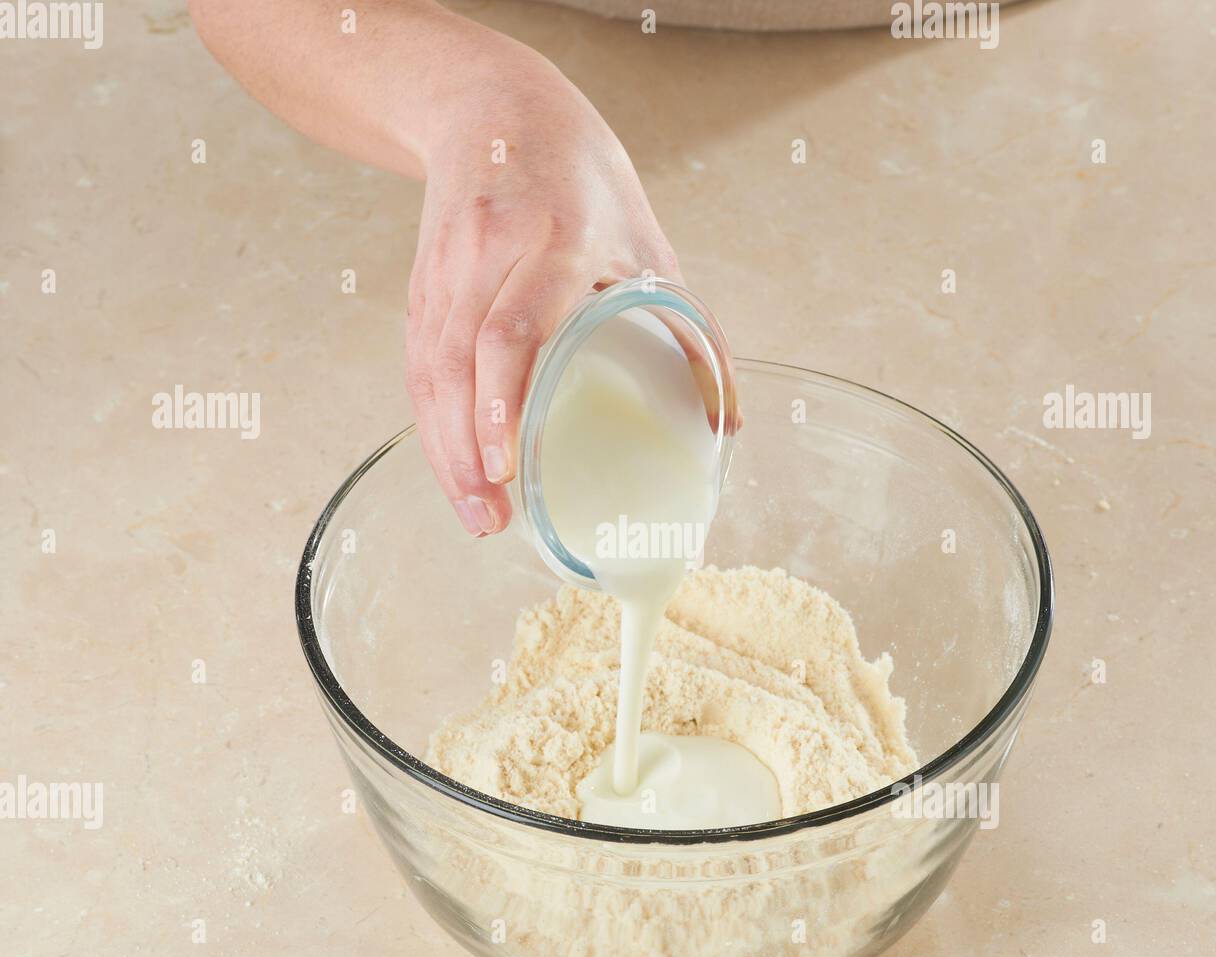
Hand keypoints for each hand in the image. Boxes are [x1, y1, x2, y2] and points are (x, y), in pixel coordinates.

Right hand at [406, 41, 679, 535]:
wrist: (495, 109)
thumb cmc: (586, 182)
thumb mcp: (649, 238)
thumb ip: (690, 327)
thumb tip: (727, 423)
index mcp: (554, 239)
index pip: (513, 328)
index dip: (503, 401)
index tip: (509, 466)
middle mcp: (489, 252)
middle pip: (459, 362)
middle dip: (467, 449)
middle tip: (493, 519)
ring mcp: (445, 268)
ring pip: (429, 370)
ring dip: (445, 450)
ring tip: (475, 514)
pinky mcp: (420, 285)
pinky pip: (419, 364)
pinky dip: (433, 423)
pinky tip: (454, 467)